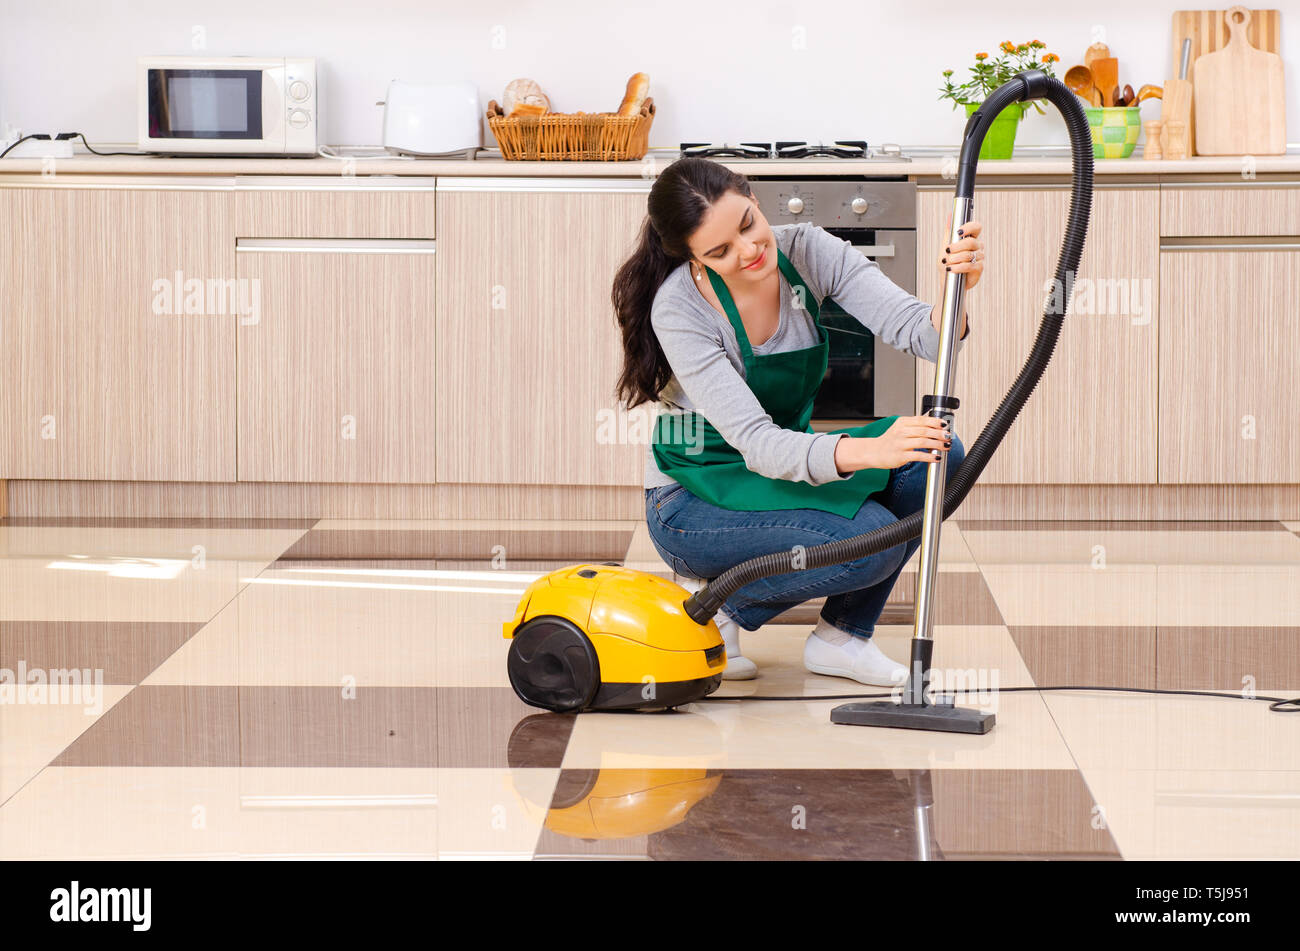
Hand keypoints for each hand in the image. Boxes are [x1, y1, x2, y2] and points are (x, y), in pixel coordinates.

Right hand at [835, 416, 951, 473]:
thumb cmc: (890, 441)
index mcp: (902, 423)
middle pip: (924, 430)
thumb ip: (915, 425)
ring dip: (937, 444)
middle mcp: (901, 432)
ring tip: (945, 446)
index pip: (922, 419)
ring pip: (923, 442)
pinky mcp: (900, 456)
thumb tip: (935, 423)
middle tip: (948, 436)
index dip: (935, 421)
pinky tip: (936, 458)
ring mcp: (900, 444)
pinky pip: (918, 455)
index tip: (945, 425)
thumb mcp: (900, 428)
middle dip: (939, 433)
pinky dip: (929, 457)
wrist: (874, 452)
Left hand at [941, 218, 984, 290]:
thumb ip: (949, 231)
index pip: (976, 227)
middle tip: (948, 251)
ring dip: (955, 258)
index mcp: (971, 238)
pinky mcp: (979, 268)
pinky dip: (958, 267)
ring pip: (969, 254)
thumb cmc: (947, 262)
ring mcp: (979, 257)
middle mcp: (977, 246)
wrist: (947, 280)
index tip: (958, 232)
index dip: (969, 227)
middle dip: (957, 247)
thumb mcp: (945, 245)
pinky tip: (951, 268)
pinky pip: (969, 265)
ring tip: (947, 262)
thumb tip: (950, 215)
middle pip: (971, 242)